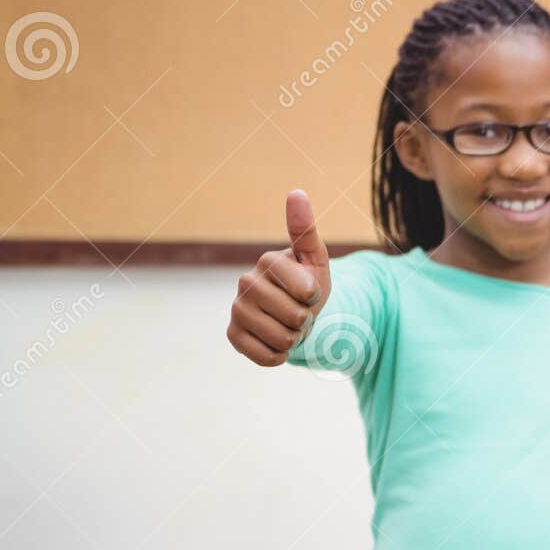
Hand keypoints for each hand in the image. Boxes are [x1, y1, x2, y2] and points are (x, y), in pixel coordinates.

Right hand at [226, 190, 333, 366]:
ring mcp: (237, 310)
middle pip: (296, 317)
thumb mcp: (315, 260)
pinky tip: (274, 341)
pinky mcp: (233, 336)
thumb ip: (306, 231)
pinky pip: (267, 357)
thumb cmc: (307, 285)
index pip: (306, 291)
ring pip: (283, 340)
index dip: (316, 297)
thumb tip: (296, 192)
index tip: (309, 291)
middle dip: (306, 320)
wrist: (293, 314)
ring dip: (294, 338)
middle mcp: (246, 282)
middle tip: (298, 311)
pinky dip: (279, 355)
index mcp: (268, 261)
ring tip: (287, 325)